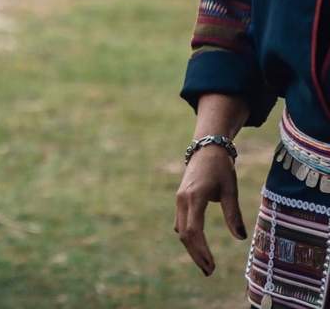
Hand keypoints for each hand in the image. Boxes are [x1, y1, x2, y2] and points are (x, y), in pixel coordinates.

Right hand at [175, 145, 246, 275]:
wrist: (205, 149)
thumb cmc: (221, 168)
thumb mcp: (231, 190)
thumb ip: (233, 214)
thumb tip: (241, 238)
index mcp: (194, 197)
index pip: (194, 230)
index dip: (202, 250)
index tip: (212, 265)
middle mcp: (182, 200)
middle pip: (185, 235)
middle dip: (196, 255)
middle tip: (209, 272)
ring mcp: (179, 200)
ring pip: (181, 230)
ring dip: (192, 248)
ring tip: (205, 265)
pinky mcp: (181, 201)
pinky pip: (181, 224)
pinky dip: (189, 238)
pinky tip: (198, 248)